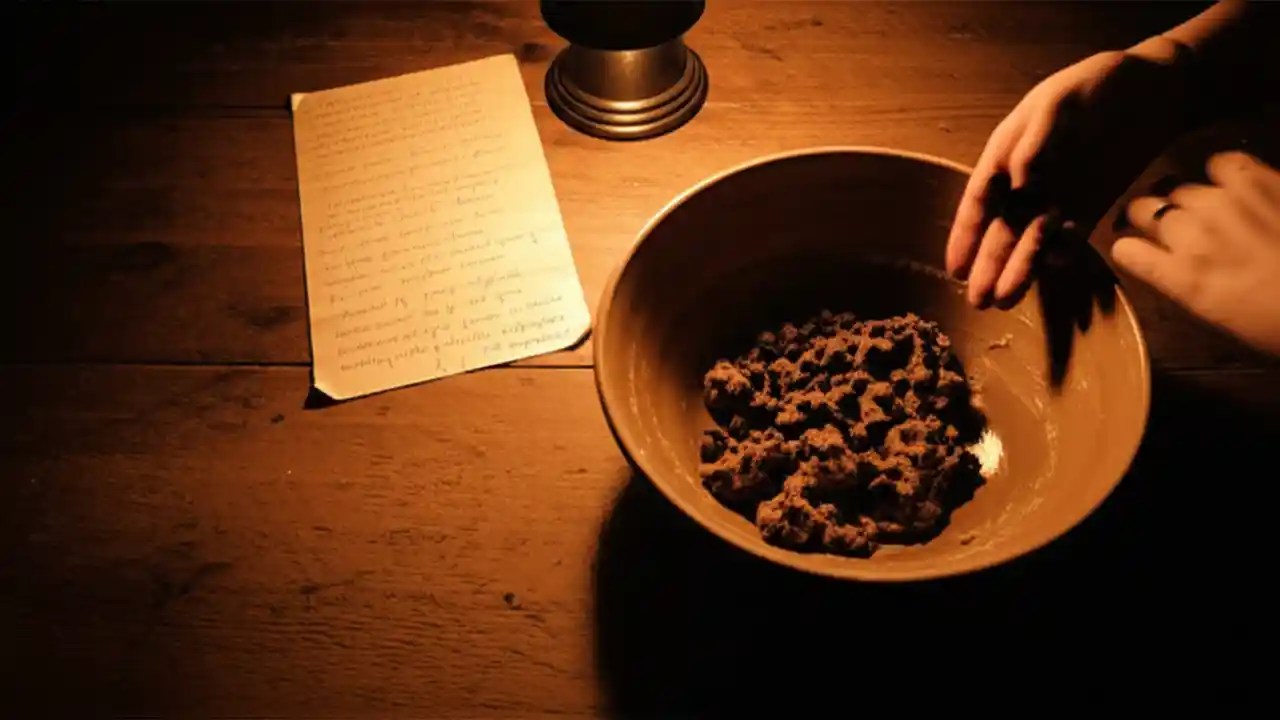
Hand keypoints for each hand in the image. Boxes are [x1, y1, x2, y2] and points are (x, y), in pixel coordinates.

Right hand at [946, 49, 1188, 307]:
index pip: (980, 200)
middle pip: (1003, 230)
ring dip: (1020, 269)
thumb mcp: (1060, 102)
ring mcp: (1058, 198)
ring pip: (1033, 241)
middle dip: (990, 265)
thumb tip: (1020, 179)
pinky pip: (1072, 238)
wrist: (1155, 89)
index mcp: (1007, 154)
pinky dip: (1062, 253)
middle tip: (978, 301)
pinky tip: (1053, 268)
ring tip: (1004, 301)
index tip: (955, 268)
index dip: (966, 235)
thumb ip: (1037, 140)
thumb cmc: (1097, 85)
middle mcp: (1026, 183)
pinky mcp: (1090, 207)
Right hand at [1112, 152, 1279, 356]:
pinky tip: (1236, 187)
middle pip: (1144, 209)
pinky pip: (1220, 163)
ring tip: (1214, 213)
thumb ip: (1182, 279)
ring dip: (1189, 201)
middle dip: (1152, 218)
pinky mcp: (1254, 178)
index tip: (1139, 250)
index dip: (1130, 248)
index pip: (1124, 249)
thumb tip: (1164, 259)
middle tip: (1176, 232)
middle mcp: (1189, 232)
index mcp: (1179, 276)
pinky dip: (1223, 174)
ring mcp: (1221, 201)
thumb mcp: (1217, 312)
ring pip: (1180, 189)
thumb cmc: (1277, 320)